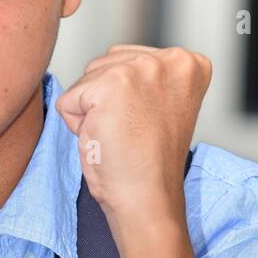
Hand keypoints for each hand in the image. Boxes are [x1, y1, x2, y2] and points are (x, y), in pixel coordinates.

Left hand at [55, 44, 210, 230]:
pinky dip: (76, 126)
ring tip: (120, 136)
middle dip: (105, 102)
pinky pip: (68, 101)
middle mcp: (170, 59)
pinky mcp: (111, 85)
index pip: (127, 60)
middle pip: (104, 65)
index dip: (126, 98)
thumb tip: (107, 67)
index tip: (147, 124)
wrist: (147, 198)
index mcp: (189, 63)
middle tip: (132, 133)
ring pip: (85, 80)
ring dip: (91, 112)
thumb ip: (144, 79)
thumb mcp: (158, 105)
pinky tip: (105, 140)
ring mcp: (141, 68)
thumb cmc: (149, 163)